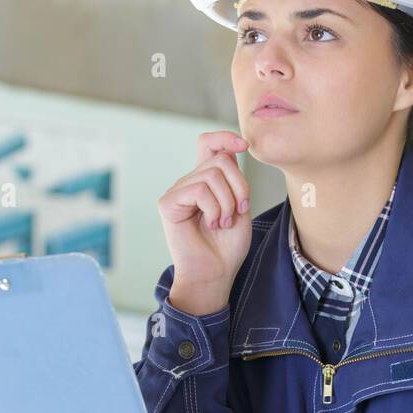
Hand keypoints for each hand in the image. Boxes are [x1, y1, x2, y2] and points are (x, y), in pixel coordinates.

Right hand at [158, 131, 252, 314]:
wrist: (215, 274)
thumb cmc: (227, 247)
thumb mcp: (239, 207)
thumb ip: (234, 180)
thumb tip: (234, 148)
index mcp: (206, 181)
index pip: (209, 144)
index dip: (226, 137)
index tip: (245, 145)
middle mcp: (189, 182)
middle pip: (220, 159)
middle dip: (239, 186)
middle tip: (239, 211)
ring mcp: (177, 191)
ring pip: (212, 175)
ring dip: (228, 202)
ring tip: (223, 223)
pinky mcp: (168, 203)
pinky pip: (199, 190)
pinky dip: (214, 209)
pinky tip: (211, 225)